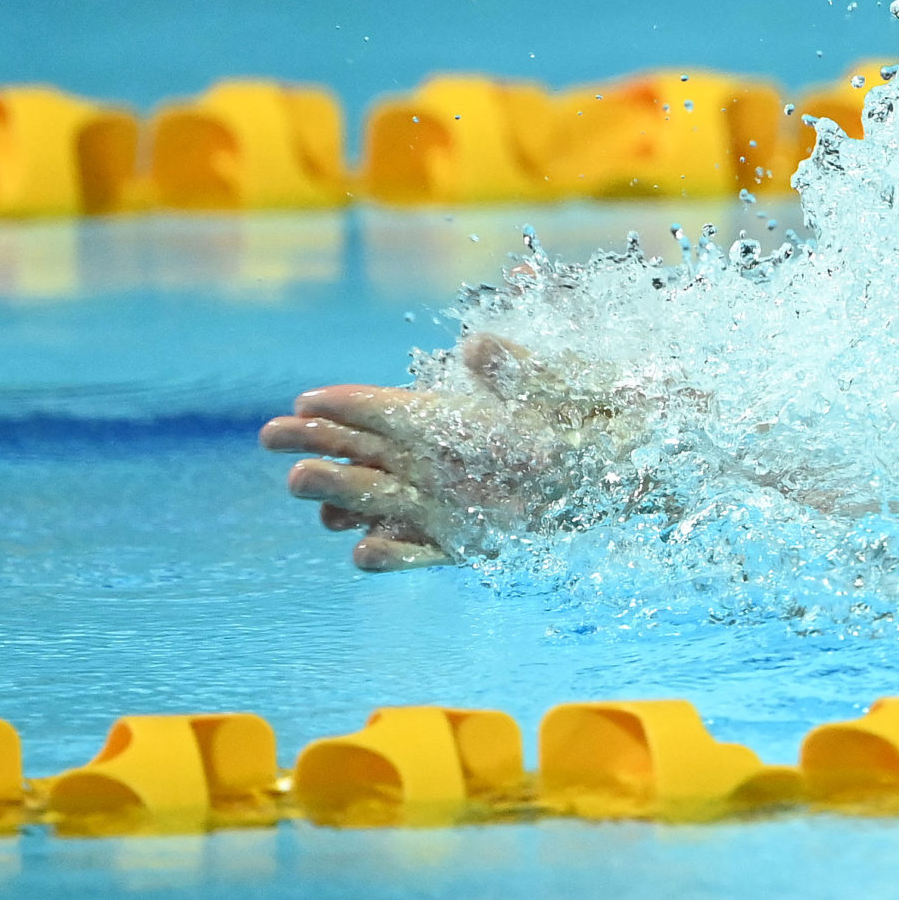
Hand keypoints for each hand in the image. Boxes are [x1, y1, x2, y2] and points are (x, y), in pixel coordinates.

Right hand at [260, 333, 579, 571]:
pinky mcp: (463, 543)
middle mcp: (433, 459)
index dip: (342, 403)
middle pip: (357, 449)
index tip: (304, 402)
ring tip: (311, 491)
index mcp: (447, 415)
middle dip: (312, 441)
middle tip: (270, 437)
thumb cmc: (594, 417)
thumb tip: (478, 344)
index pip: (380, 406)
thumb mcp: (559, 390)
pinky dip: (390, 555)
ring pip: (373, 499)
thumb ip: (517, 372)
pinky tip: (365, 552)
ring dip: (339, 496)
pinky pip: (415, 551)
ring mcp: (442, 502)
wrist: (628, 471)